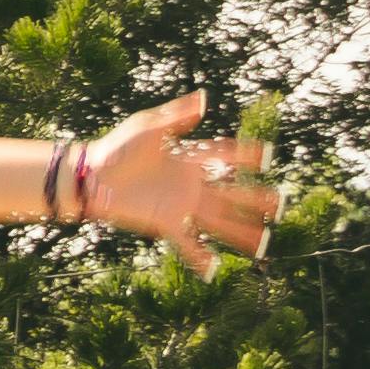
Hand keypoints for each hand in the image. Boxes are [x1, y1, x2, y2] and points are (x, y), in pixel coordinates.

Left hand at [83, 93, 278, 276]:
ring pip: (219, 221)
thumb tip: (206, 99)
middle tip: (279, 205)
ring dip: (240, 232)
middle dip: (255, 200)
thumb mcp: (147, 125)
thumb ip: (177, 114)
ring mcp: (179, 206)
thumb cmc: (115, 148)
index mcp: (188, 160)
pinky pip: (186, 242)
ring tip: (263, 243)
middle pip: (231, 194)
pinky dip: (199, 257)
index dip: (246, 156)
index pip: (225, 157)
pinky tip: (213, 270)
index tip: (268, 157)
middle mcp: (189, 185)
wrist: (90, 174)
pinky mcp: (164, 222)